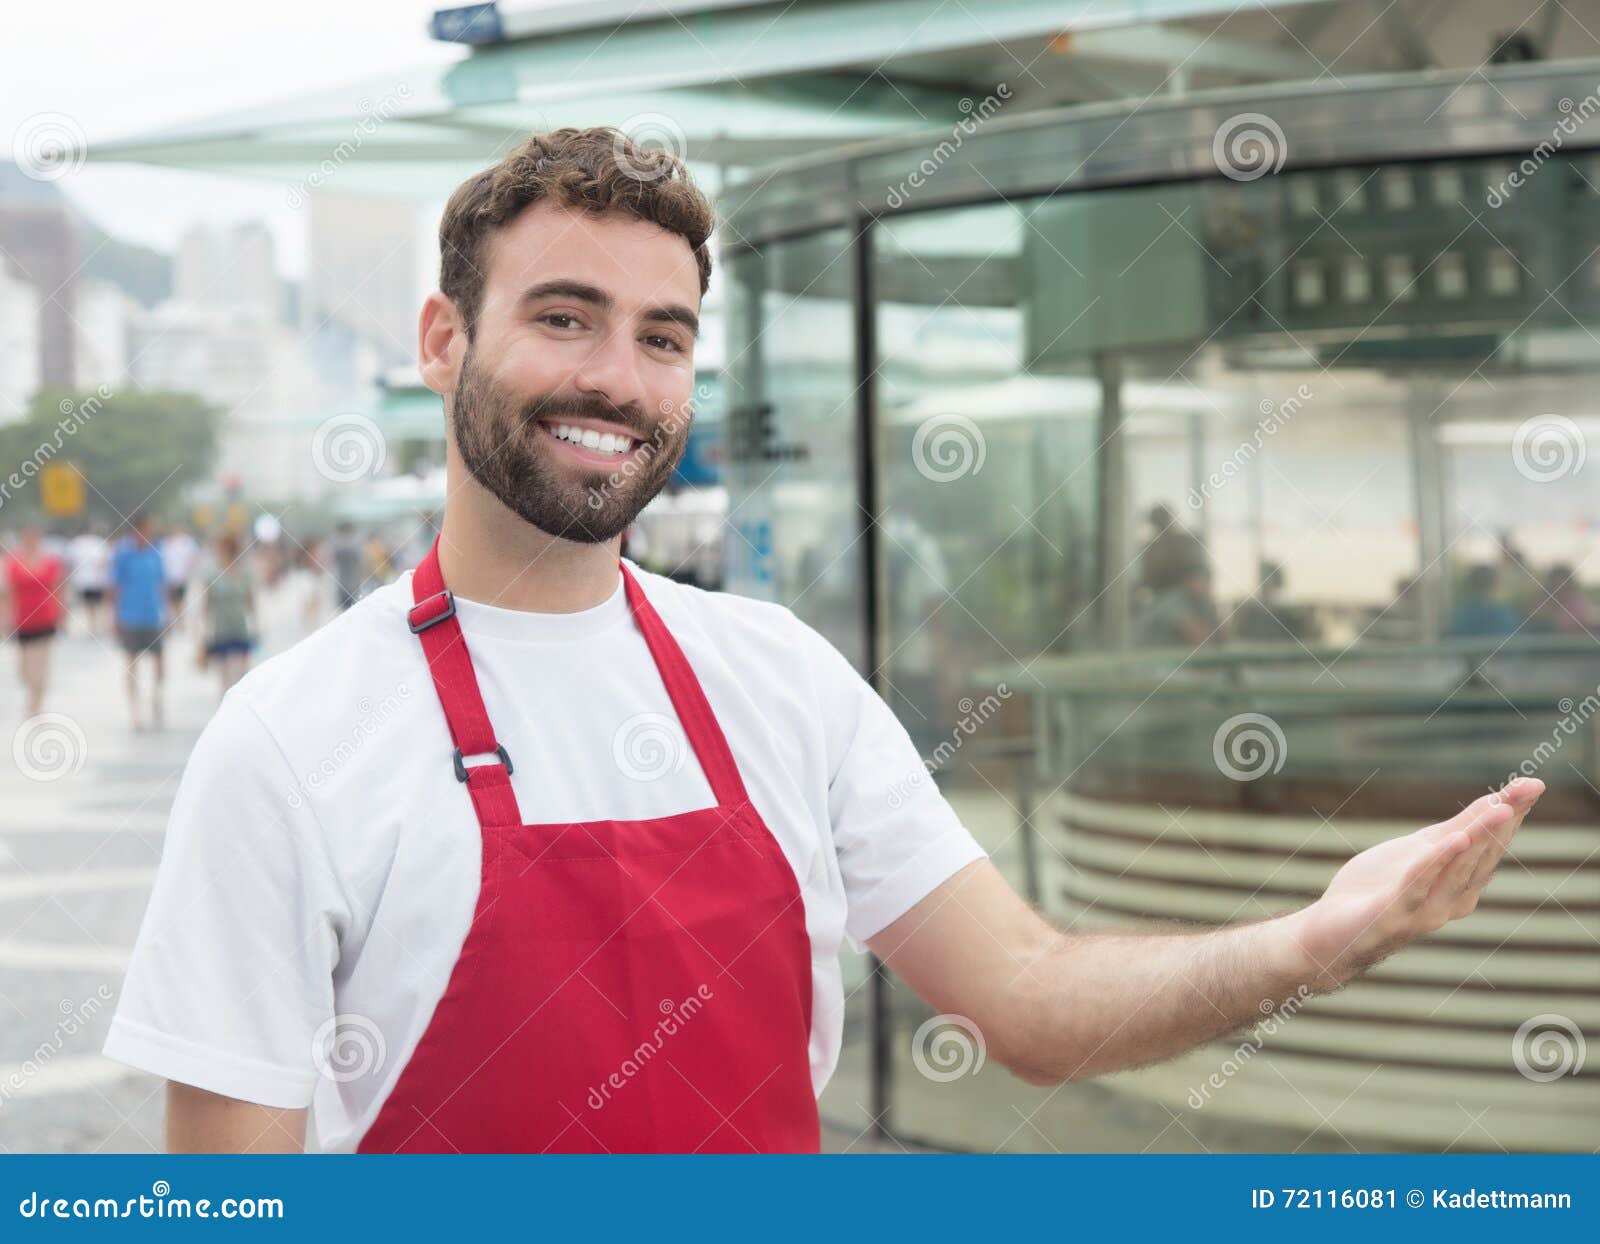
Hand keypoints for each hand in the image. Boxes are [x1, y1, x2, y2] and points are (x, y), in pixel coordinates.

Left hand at [1283, 777, 1543, 990]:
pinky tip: (1453, 840)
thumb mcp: (1419, 851)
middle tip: (1527, 790)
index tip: (1533, 785)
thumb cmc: (1377, 889)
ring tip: (1498, 809)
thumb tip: (1497, 802)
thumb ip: (1454, 831)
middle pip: (1481, 857)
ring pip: (1457, 871)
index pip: (1490, 847)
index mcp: (1459, 886)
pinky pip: (1417, 885)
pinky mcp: (1393, 915)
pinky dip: (1436, 862)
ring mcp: (1425, 911)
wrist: (1330, 933)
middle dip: (1503, 823)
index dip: (1512, 816)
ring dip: (1479, 838)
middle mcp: (1451, 902)